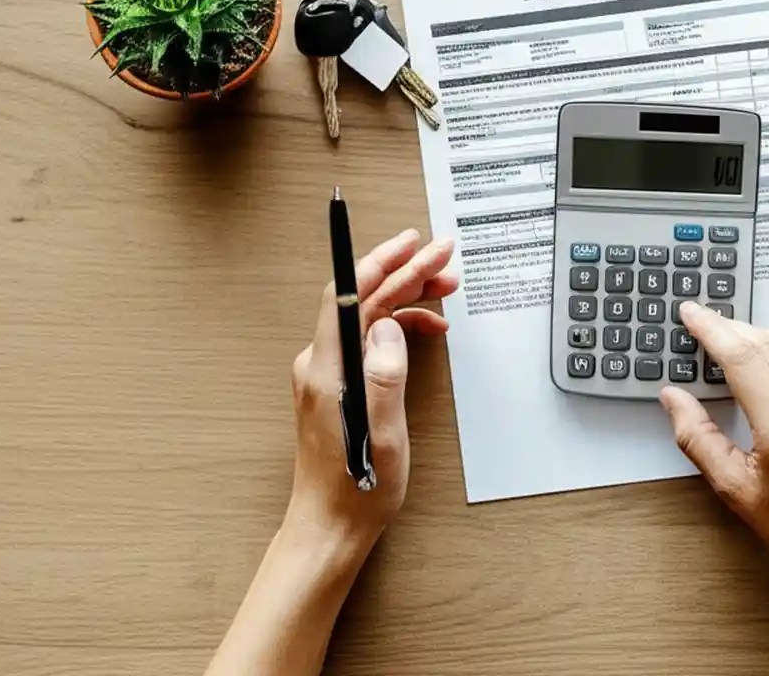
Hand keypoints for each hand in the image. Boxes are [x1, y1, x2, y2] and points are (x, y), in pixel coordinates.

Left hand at [287, 228, 456, 553]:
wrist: (330, 526)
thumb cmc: (355, 488)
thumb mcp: (382, 431)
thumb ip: (385, 375)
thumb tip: (389, 329)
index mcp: (328, 368)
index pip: (348, 293)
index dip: (380, 259)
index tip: (410, 241)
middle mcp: (322, 364)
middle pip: (363, 300)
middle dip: (407, 273)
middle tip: (445, 258)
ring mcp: (330, 375)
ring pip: (369, 317)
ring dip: (407, 297)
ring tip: (446, 286)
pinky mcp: (340, 387)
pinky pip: (370, 340)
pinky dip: (400, 327)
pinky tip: (426, 329)